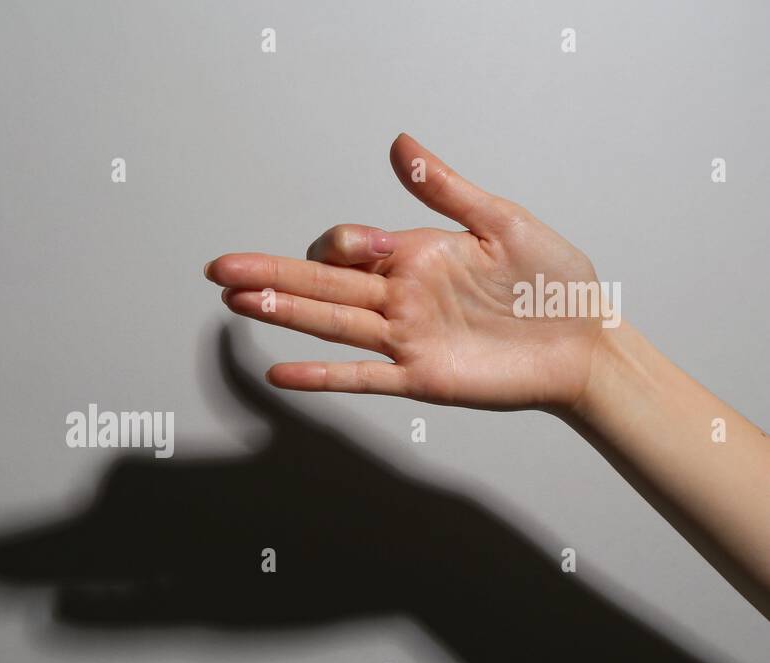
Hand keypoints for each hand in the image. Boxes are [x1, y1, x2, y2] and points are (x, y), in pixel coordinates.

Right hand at [205, 133, 608, 413]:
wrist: (584, 343)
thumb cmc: (553, 282)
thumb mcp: (503, 222)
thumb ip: (445, 191)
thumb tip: (398, 144)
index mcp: (416, 255)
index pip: (351, 246)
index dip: (339, 245)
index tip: (351, 248)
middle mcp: (401, 297)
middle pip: (322, 285)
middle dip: (269, 274)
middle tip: (219, 270)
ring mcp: (405, 339)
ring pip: (332, 324)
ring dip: (284, 314)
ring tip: (237, 303)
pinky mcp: (420, 378)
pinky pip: (362, 377)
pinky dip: (322, 377)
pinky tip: (281, 374)